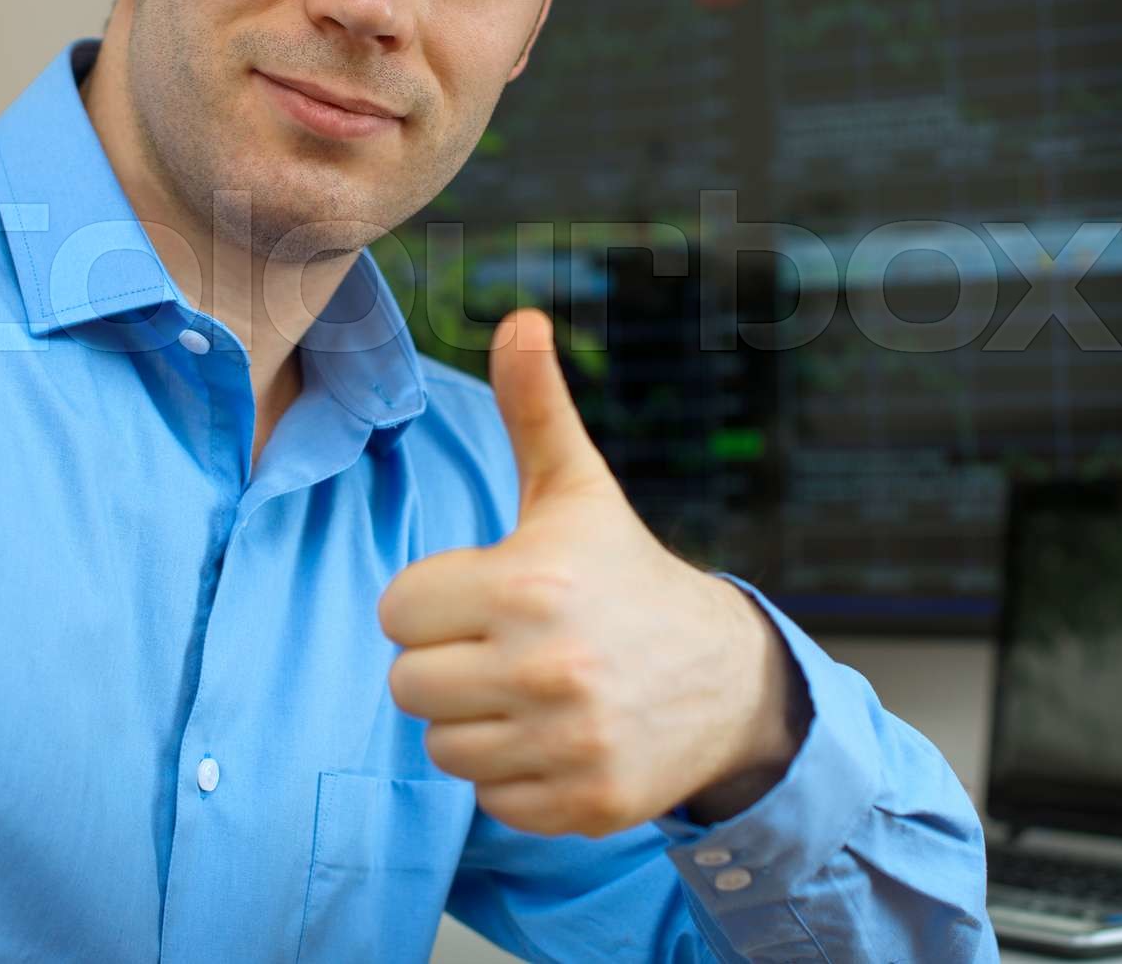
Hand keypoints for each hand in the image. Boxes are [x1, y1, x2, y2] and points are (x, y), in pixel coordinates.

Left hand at [377, 307, 806, 837]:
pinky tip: (557, 735)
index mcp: (527, 583)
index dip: (434, 600)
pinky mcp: (584, 804)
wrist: (725, 676)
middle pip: (408, 684)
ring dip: (476, 720)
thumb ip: (533, 408)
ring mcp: (567, 743)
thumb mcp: (575, 488)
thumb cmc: (623, 572)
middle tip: (506, 642)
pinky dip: (515, 773)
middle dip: (447, 661)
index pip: (397, 611)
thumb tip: (519, 317)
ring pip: (442, 747)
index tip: (487, 592)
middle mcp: (545, 668)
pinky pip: (490, 799)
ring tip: (532, 688)